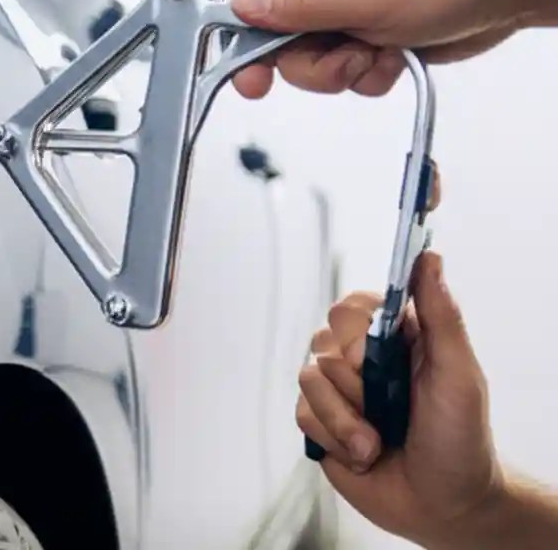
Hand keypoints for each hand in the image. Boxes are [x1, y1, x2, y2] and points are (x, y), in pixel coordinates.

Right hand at [229, 0, 544, 99]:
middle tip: (349, 56)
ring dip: (350, 73)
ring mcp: (347, 18)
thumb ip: (294, 7)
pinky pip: (350, 76)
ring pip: (318, 69)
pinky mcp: (370, 40)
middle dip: (317, 67)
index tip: (252, 81)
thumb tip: (240, 6)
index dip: (247, 49)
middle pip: (284, 52)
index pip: (252, 12)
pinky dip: (372, 76)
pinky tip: (395, 56)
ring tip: (381, 51)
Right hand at [297, 252, 505, 546]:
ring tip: (378, 441)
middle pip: (323, 339)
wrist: (442, 506)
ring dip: (347, 418)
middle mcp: (362, 360)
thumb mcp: (459, 375)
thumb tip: (429, 258)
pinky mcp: (320, 423)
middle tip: (386, 403)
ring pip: (309, 378)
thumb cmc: (460, 441)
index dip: (356, 330)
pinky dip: (334, 437)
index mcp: (396, 339)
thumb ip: (442, 316)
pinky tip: (362, 453)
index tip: (376, 355)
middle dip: (354, 380)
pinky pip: (303, 413)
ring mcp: (338, 392)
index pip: (352, 306)